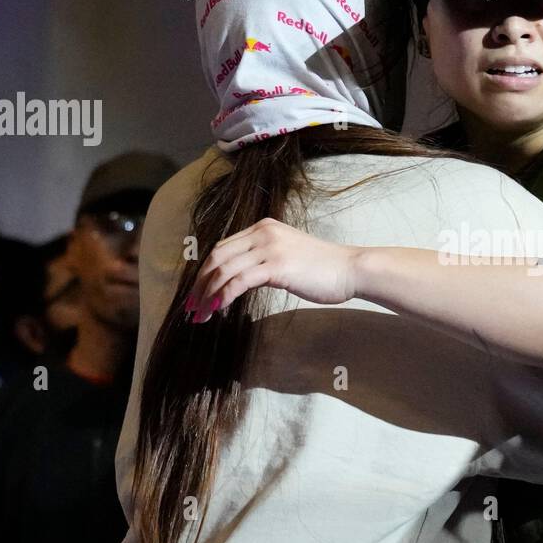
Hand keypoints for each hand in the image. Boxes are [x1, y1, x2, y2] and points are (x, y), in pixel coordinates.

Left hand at [188, 217, 358, 321]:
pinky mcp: (276, 266)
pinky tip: (219, 308)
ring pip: (224, 270)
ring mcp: (269, 248)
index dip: (205, 271)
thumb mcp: (289, 255)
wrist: (350, 269)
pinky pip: (239, 281)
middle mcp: (263, 233)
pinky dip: (224, 296)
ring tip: (202, 314)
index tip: (198, 293)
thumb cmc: (324, 268)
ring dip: (208, 294)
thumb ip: (265, 260)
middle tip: (192, 308)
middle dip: (200, 284)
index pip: (222, 248)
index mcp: (263, 228)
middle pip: (217, 257)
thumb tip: (241, 280)